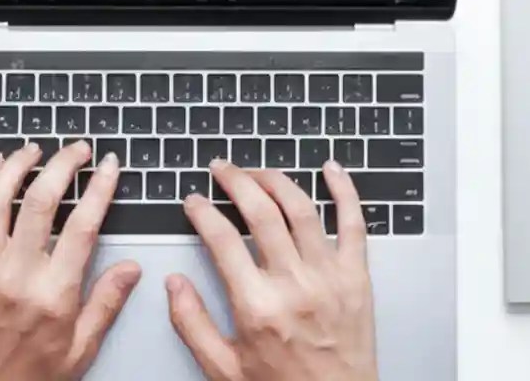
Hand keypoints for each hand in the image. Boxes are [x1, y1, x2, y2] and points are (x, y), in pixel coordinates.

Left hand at [0, 142, 140, 380]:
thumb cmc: (25, 375)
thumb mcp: (79, 350)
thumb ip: (106, 303)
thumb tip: (131, 269)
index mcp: (53, 294)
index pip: (82, 226)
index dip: (98, 188)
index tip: (108, 166)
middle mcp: (16, 275)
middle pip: (39, 201)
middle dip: (62, 165)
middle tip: (77, 149)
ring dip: (17, 166)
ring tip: (34, 149)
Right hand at [167, 160, 377, 380]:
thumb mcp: (223, 369)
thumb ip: (192, 324)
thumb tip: (173, 285)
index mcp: (258, 307)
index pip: (223, 239)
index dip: (203, 212)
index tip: (194, 201)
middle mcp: (294, 285)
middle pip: (262, 212)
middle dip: (236, 180)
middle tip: (221, 169)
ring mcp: (329, 277)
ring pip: (302, 208)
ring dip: (277, 179)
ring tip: (258, 170)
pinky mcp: (357, 278)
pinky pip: (354, 224)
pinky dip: (345, 191)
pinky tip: (332, 169)